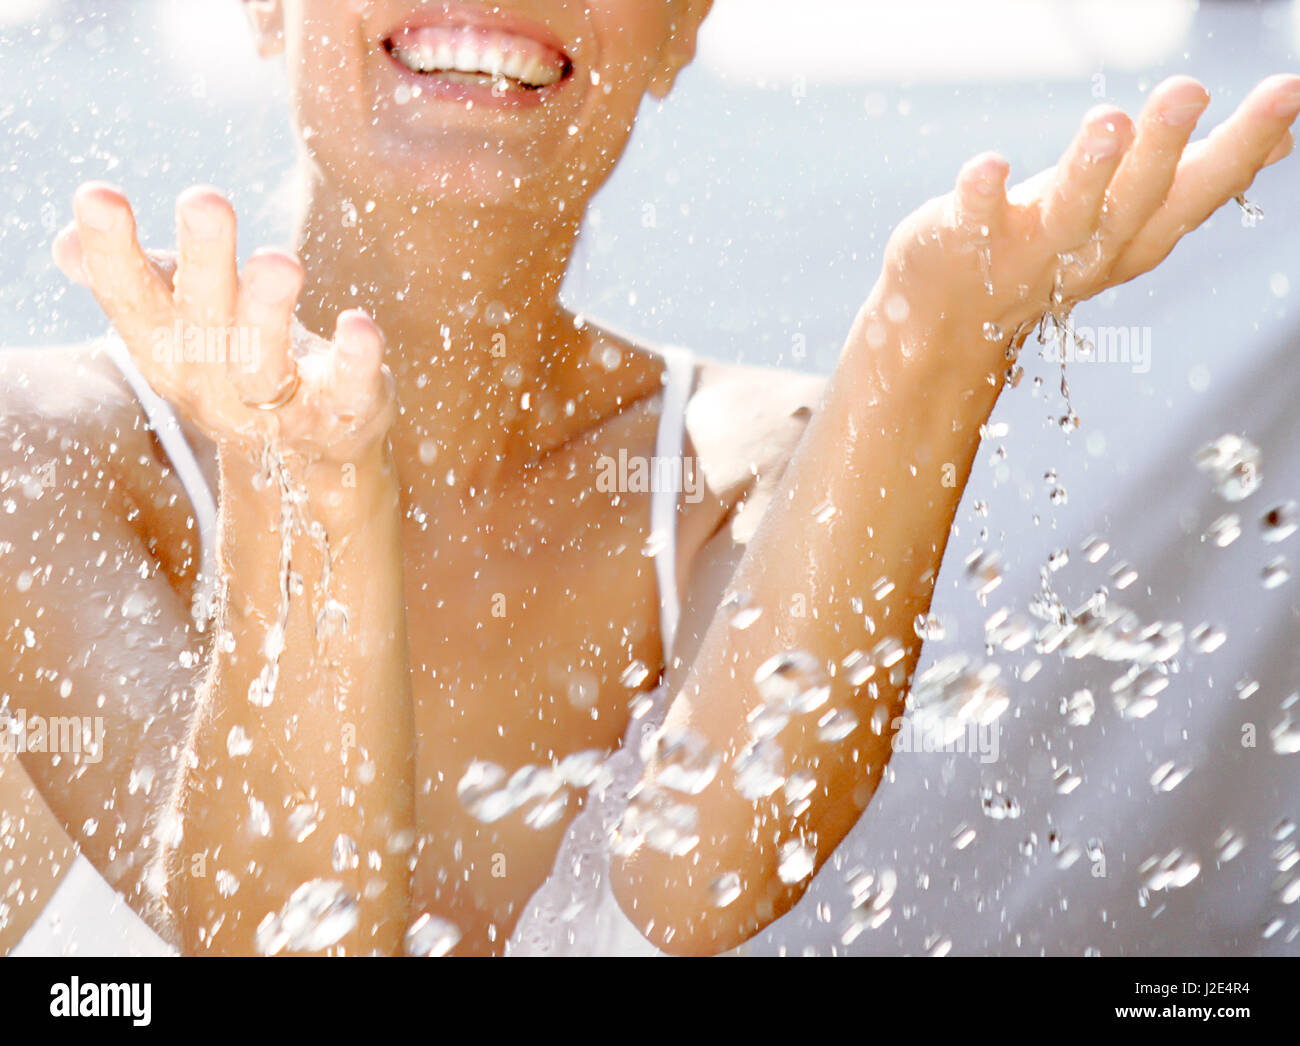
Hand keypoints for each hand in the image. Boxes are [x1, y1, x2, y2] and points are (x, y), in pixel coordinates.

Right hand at [53, 184, 394, 465]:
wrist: (309, 453)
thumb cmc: (233, 359)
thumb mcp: (178, 321)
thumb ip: (131, 278)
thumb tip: (65, 244)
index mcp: (169, 350)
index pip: (131, 299)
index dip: (111, 252)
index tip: (99, 195)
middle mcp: (215, 382)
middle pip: (203, 323)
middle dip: (204, 261)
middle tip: (205, 199)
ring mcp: (278, 405)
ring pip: (264, 363)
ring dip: (270, 310)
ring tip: (279, 259)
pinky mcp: (341, 412)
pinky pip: (347, 388)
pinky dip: (355, 358)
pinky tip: (358, 323)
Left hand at [880, 74, 1299, 370]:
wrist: (951, 322)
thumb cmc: (1048, 253)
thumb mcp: (1132, 220)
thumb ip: (1195, 179)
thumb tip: (1281, 138)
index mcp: (1137, 236)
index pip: (1200, 190)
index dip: (1244, 146)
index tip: (1286, 91)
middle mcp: (1089, 250)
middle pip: (1135, 201)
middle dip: (1163, 147)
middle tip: (1188, 90)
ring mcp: (1026, 253)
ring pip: (1066, 215)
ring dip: (1087, 170)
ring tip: (1109, 121)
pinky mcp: (966, 245)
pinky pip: (975, 222)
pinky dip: (981, 195)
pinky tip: (988, 164)